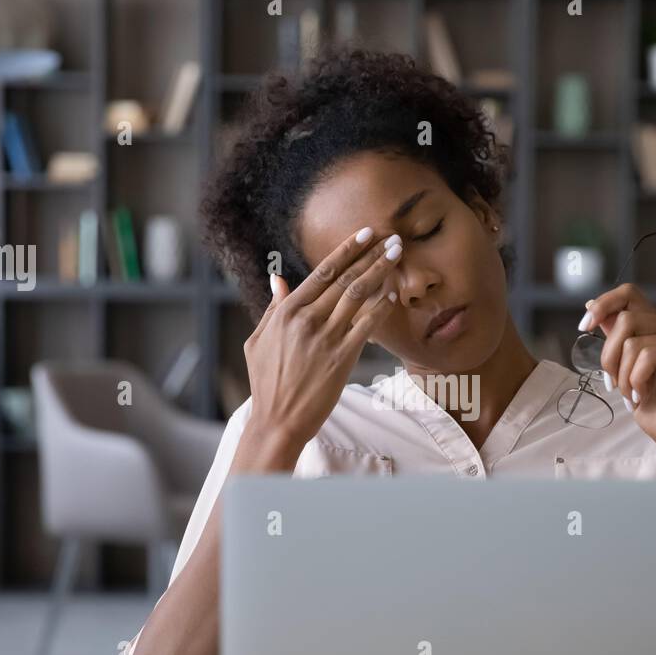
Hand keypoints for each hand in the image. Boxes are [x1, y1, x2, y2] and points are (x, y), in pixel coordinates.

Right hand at [244, 227, 401, 451]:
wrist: (278, 420)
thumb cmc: (266, 382)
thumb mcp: (258, 340)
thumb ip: (273, 308)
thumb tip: (278, 278)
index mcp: (287, 312)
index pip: (322, 272)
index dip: (346, 250)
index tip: (364, 234)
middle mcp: (307, 320)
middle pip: (345, 278)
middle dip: (370, 255)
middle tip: (391, 238)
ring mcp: (326, 339)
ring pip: (358, 296)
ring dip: (380, 272)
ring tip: (397, 256)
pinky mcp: (342, 359)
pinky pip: (367, 326)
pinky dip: (381, 308)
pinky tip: (392, 295)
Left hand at [580, 283, 655, 464]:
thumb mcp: (624, 369)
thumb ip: (616, 338)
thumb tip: (592, 306)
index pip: (629, 294)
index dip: (603, 305)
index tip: (584, 327)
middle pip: (625, 319)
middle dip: (609, 356)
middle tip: (614, 384)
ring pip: (633, 340)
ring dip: (623, 375)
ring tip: (633, 394)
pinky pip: (647, 355)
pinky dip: (636, 379)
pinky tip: (643, 395)